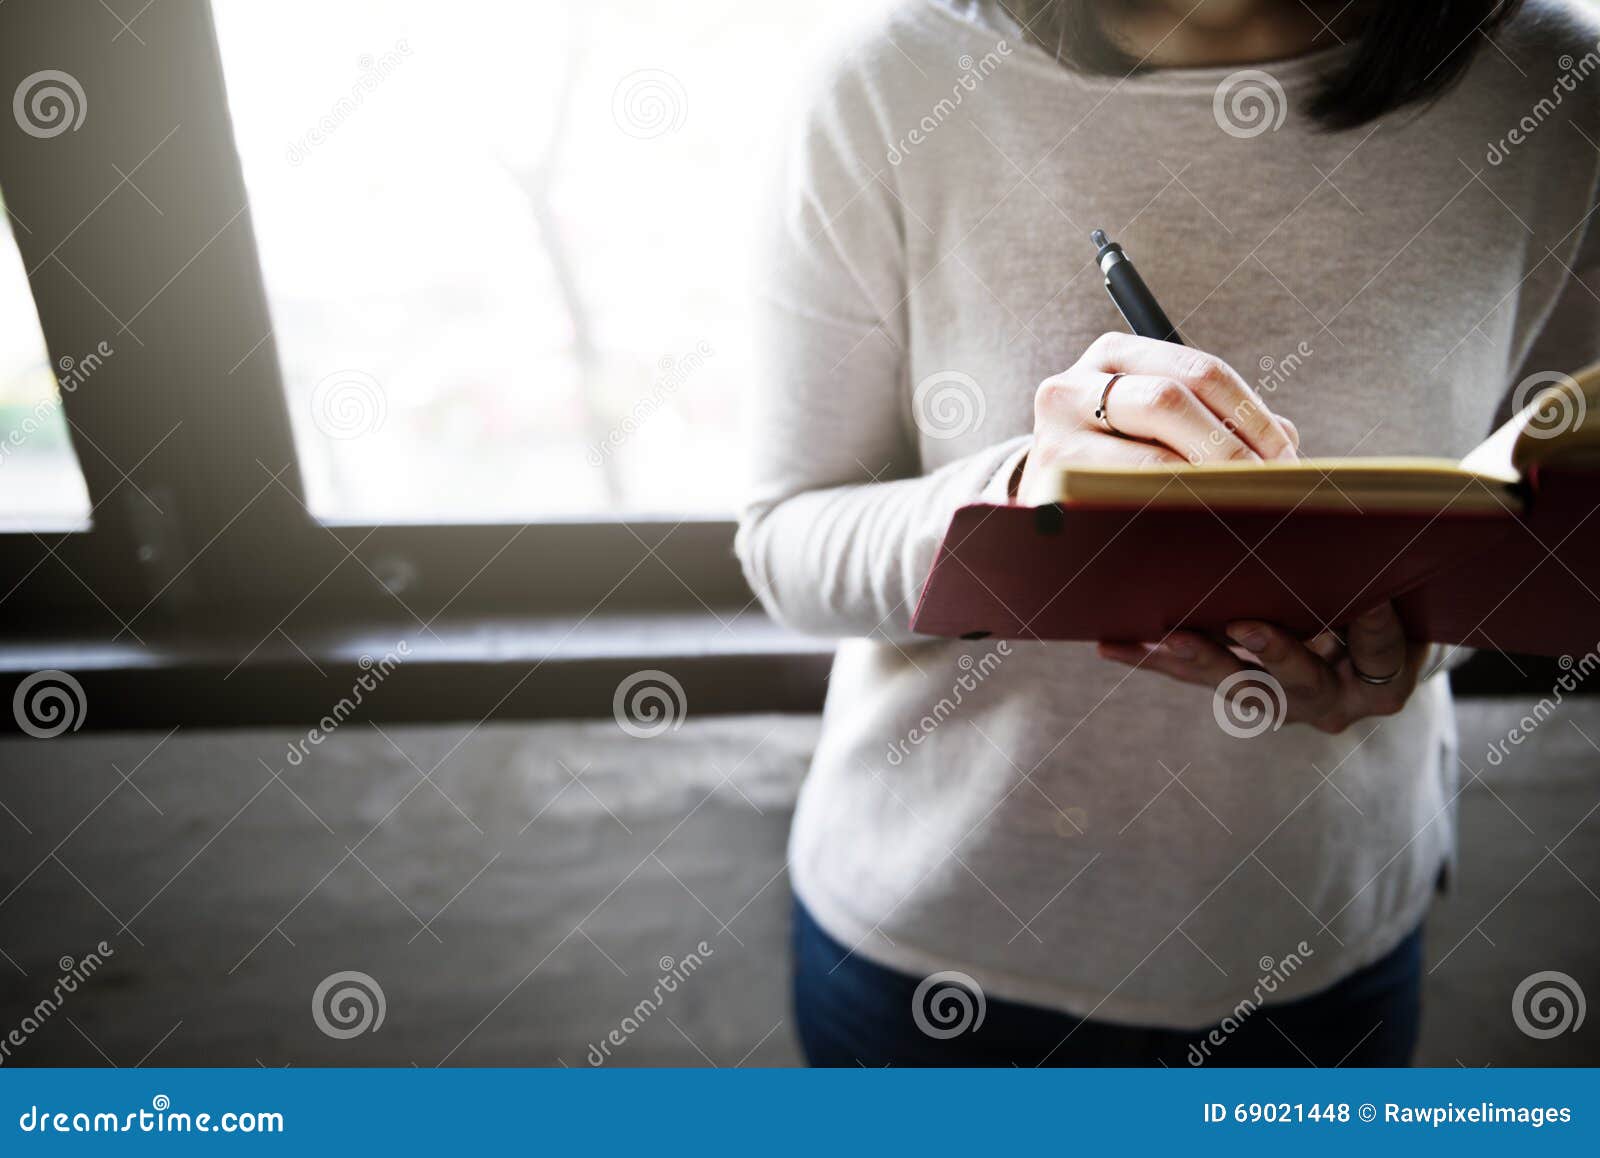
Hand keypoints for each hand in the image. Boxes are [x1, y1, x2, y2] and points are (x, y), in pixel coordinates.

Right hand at [1017, 332, 1298, 498]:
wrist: (1050, 500)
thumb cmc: (1121, 456)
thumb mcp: (1159, 421)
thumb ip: (1217, 418)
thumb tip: (1286, 439)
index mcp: (1113, 354)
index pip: (1198, 370)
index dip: (1252, 413)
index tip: (1286, 455)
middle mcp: (1073, 385)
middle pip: (1168, 401)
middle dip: (1229, 448)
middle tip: (1269, 486)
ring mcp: (1054, 436)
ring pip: (1147, 457)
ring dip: (1206, 486)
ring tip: (1242, 510)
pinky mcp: (1048, 487)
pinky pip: (1124, 501)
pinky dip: (1170, 514)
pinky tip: (1197, 528)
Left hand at [1099, 601, 1427, 733]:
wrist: (1372, 651)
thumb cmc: (1388, 606)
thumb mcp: (1397, 598)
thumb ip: (1374, 586)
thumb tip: (1348, 545)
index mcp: (1384, 679)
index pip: (1380, 654)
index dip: (1374, 631)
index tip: (1372, 600)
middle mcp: (1332, 701)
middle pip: (1301, 679)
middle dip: (1274, 652)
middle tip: (1245, 628)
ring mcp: (1284, 704)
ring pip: (1237, 685)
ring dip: (1196, 659)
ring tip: (1166, 638)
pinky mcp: (1243, 695)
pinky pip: (1194, 678)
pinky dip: (1155, 660)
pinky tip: (1112, 645)